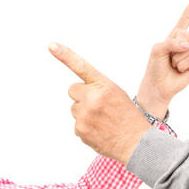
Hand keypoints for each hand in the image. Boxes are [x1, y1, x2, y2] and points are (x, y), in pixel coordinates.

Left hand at [49, 43, 151, 163]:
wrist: (136, 143)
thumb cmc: (128, 118)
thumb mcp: (117, 94)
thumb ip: (98, 89)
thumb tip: (80, 93)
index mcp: (104, 85)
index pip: (81, 66)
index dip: (65, 55)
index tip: (51, 45)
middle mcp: (93, 98)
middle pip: (73, 90)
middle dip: (81, 97)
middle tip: (98, 107)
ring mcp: (85, 114)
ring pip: (74, 109)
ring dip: (84, 114)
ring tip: (102, 121)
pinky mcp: (80, 129)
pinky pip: (76, 125)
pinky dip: (86, 129)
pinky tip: (99, 131)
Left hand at [136, 0, 188, 119]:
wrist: (157, 87)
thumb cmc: (155, 67)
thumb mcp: (158, 49)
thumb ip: (172, 43)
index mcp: (175, 35)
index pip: (187, 16)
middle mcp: (185, 42)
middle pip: (186, 33)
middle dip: (175, 45)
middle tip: (169, 56)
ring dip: (177, 58)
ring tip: (172, 65)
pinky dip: (183, 66)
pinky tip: (179, 71)